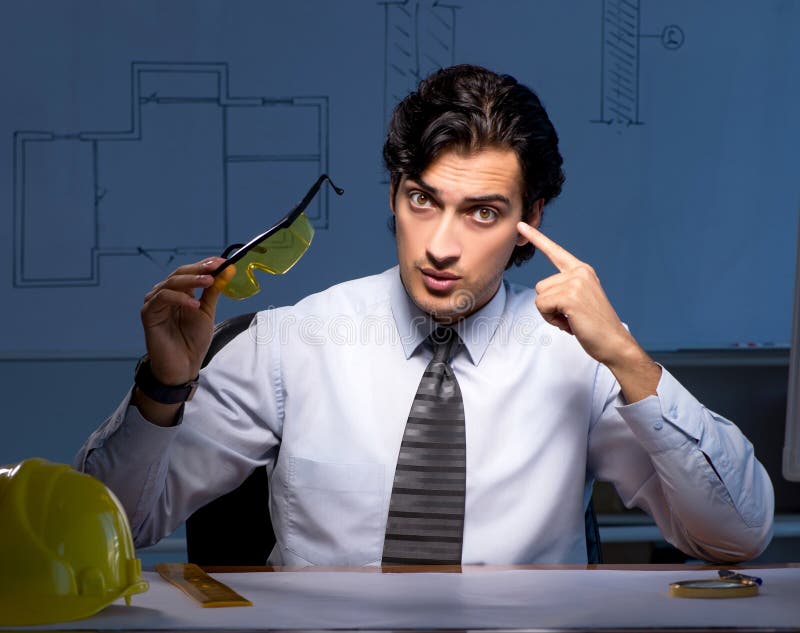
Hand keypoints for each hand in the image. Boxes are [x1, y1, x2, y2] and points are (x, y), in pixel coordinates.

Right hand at [140, 257, 229, 386]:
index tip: (222, 262)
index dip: (205, 265)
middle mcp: (165, 294)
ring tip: (209, 281)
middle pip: (179, 273)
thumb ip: (212, 292)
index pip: (190, 272)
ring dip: (191, 280)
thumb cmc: (193, 341)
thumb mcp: (207, 312)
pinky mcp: (148, 313)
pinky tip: (194, 304)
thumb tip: (226, 271)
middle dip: (199, 269)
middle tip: (216, 267)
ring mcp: (154, 302)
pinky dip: (179, 298)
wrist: (183, 365)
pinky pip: (162, 298)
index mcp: (179, 292)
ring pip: (171, 283)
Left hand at [517, 223, 659, 401]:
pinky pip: (542, 306)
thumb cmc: (595, 326)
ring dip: (551, 314)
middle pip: (541, 286)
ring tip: (573, 319)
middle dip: (550, 306)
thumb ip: (565, 290)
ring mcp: (575, 282)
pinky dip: (551, 319)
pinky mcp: (570, 296)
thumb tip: (544, 296)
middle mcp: (579, 272)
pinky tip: (570, 323)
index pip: (555, 251)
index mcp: (582, 271)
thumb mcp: (581, 300)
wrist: (614, 342)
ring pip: (540, 297)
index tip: (521, 225)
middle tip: (572, 316)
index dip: (537, 238)